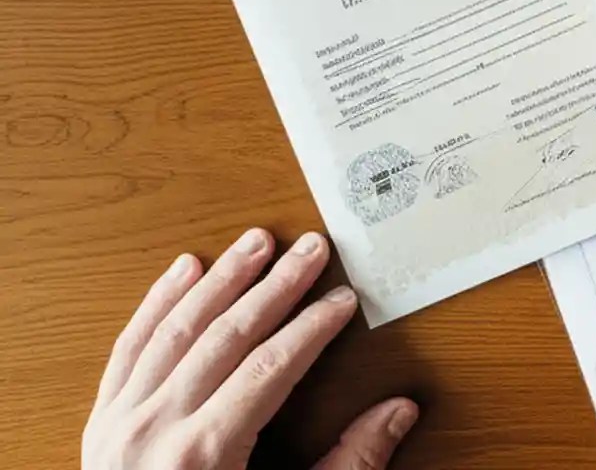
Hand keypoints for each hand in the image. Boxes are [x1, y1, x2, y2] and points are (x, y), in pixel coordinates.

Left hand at [83, 229, 417, 469]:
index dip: (313, 327)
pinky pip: (128, 348)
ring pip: (175, 329)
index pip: (273, 366)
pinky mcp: (102, 424)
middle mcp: (158, 429)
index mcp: (207, 453)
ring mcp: (122, 423)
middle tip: (310, 248)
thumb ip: (347, 466)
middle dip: (275, 286)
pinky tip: (181, 271)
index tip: (344, 300)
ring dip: (219, 280)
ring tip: (254, 242)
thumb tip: (398, 412)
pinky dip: (155, 304)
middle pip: (227, 336)